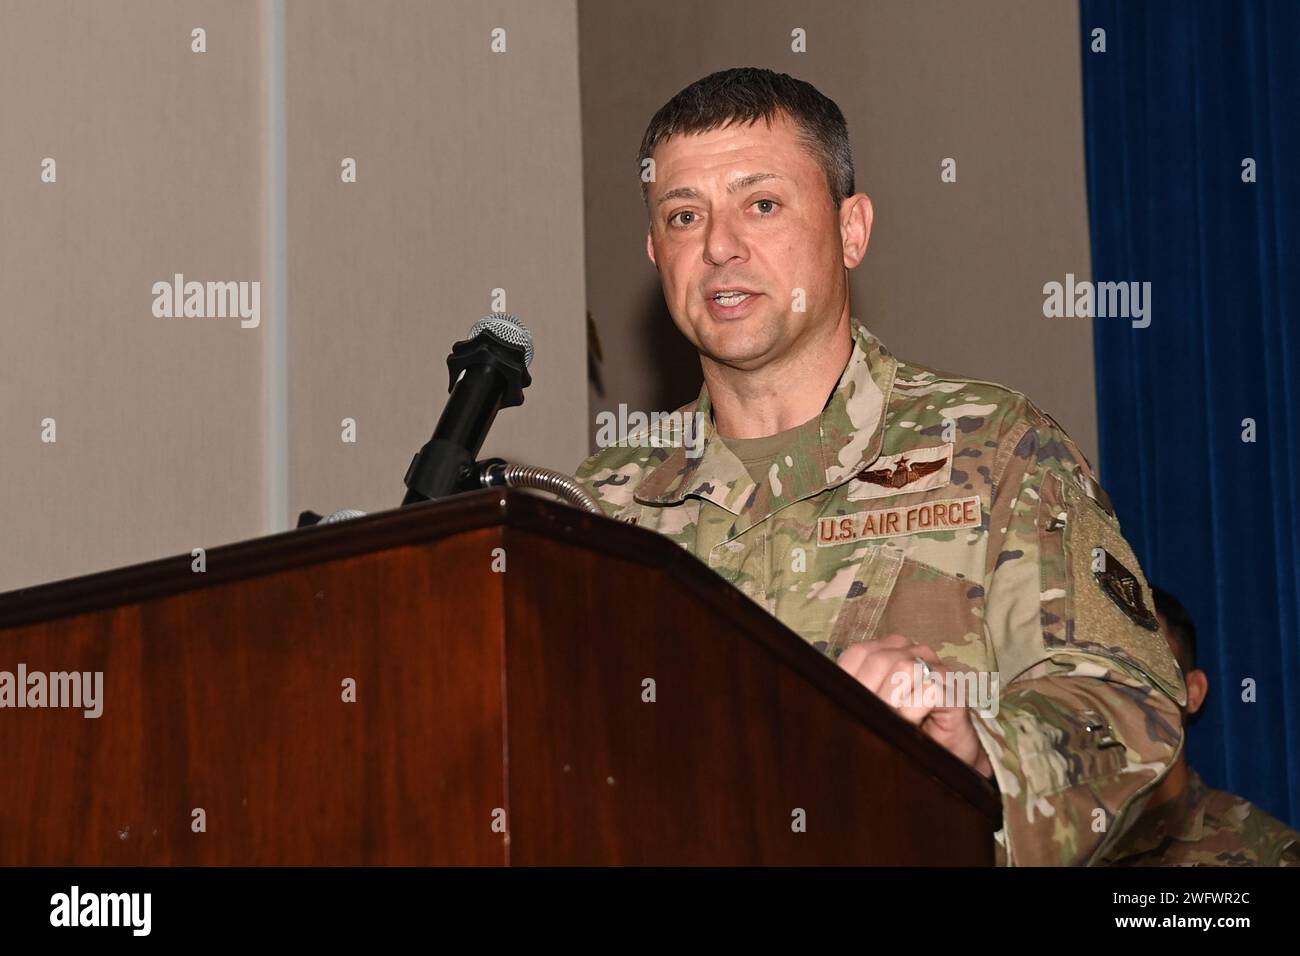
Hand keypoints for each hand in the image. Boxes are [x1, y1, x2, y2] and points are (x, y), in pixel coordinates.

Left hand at [837, 634, 993, 777]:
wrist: (946, 755)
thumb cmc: (903, 733)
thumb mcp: (871, 713)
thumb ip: (851, 696)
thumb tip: (820, 695)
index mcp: (887, 653)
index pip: (859, 653)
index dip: (850, 680)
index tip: (850, 708)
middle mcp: (912, 653)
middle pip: (880, 660)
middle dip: (871, 695)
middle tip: (874, 721)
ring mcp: (936, 668)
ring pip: (904, 669)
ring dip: (894, 703)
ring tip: (895, 723)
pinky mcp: (955, 688)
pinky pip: (929, 689)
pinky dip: (914, 711)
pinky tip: (913, 725)